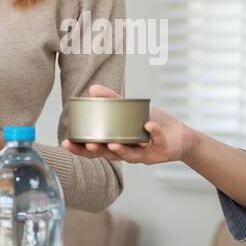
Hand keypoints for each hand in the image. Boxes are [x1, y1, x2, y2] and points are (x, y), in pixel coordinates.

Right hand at [61, 84, 194, 164]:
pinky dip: (153, 133)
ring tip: (112, 143)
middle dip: (97, 152)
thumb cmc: (151, 124)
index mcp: (117, 145)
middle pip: (108, 156)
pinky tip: (148, 126)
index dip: (80, 149)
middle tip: (88, 145)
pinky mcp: (161, 150)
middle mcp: (128, 153)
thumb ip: (112, 100)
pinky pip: (156, 141)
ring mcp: (144, 154)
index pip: (94, 151)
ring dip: (121, 149)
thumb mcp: (131, 110)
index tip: (66, 143)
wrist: (179, 135)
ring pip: (130, 156)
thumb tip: (92, 89)